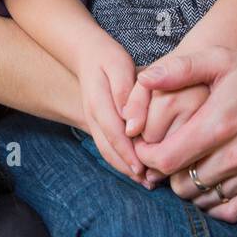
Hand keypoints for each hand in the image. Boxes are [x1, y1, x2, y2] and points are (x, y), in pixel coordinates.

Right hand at [76, 45, 146, 181]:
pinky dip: (120, 159)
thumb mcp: (118, 65)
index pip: (114, 134)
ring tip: (145, 181)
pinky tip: (136, 167)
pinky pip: (107, 146)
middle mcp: (93, 117)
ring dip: (124, 168)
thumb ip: (124, 90)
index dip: (128, 153)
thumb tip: (129, 117)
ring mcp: (94, 122)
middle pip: (108, 149)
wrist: (86, 53)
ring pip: (106, 151)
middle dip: (128, 168)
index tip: (143, 168)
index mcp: (99, 104)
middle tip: (149, 184)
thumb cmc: (107, 57)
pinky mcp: (98, 123)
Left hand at [130, 36, 236, 221]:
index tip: (144, 146)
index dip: (147, 157)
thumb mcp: (217, 58)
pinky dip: (212, 201)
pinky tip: (207, 180)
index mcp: (218, 124)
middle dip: (165, 171)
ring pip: (201, 198)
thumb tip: (144, 80)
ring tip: (186, 163)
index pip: (167, 159)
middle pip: (181, 184)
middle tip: (165, 153)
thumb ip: (179, 69)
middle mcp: (236, 154)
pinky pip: (228, 210)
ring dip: (187, 185)